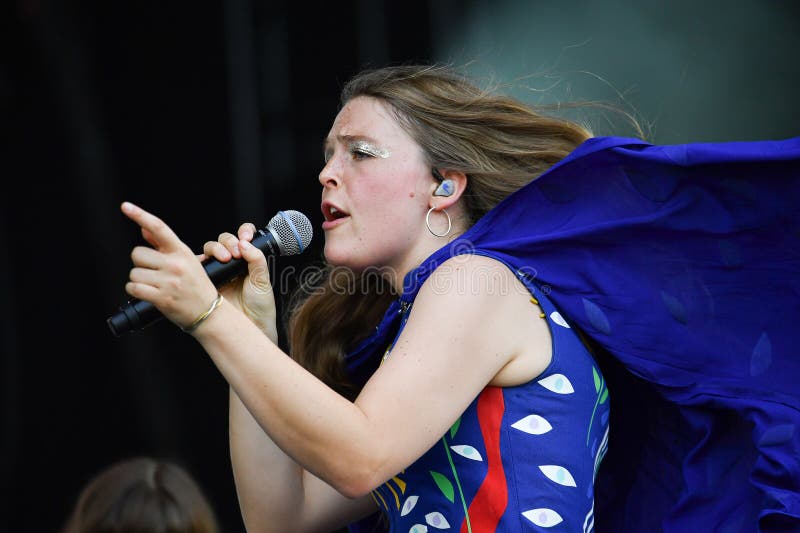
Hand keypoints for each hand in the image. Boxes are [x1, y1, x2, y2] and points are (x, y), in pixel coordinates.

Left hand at [121, 202, 219, 330]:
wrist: (209, 312)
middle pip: (138, 254)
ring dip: (138, 280)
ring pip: (134, 273)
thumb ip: (163, 245)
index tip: (125, 206)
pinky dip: (135, 291)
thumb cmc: (197, 286)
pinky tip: (146, 293)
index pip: (159, 228)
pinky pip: (134, 288)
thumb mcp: (186, 261)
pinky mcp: (162, 298)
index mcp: (182, 252)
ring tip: (154, 285)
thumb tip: (144, 229)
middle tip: (153, 272)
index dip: (140, 215)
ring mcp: (169, 282)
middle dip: (140, 264)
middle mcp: (175, 264)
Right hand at [201, 222, 277, 342]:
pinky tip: (207, 263)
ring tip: (225, 258)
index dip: (243, 232)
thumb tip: (245, 243)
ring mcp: (218, 272)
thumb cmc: (259, 307)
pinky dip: (200, 260)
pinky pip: (198, 265)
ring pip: (210, 249)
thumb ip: (257, 260)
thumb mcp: (262, 281)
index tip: (246, 237)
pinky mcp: (205, 281)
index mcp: (247, 261)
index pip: (242, 238)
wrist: (251, 328)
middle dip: (229, 241)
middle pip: (224, 240)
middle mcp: (231, 264)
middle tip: (235, 253)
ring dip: (216, 248)